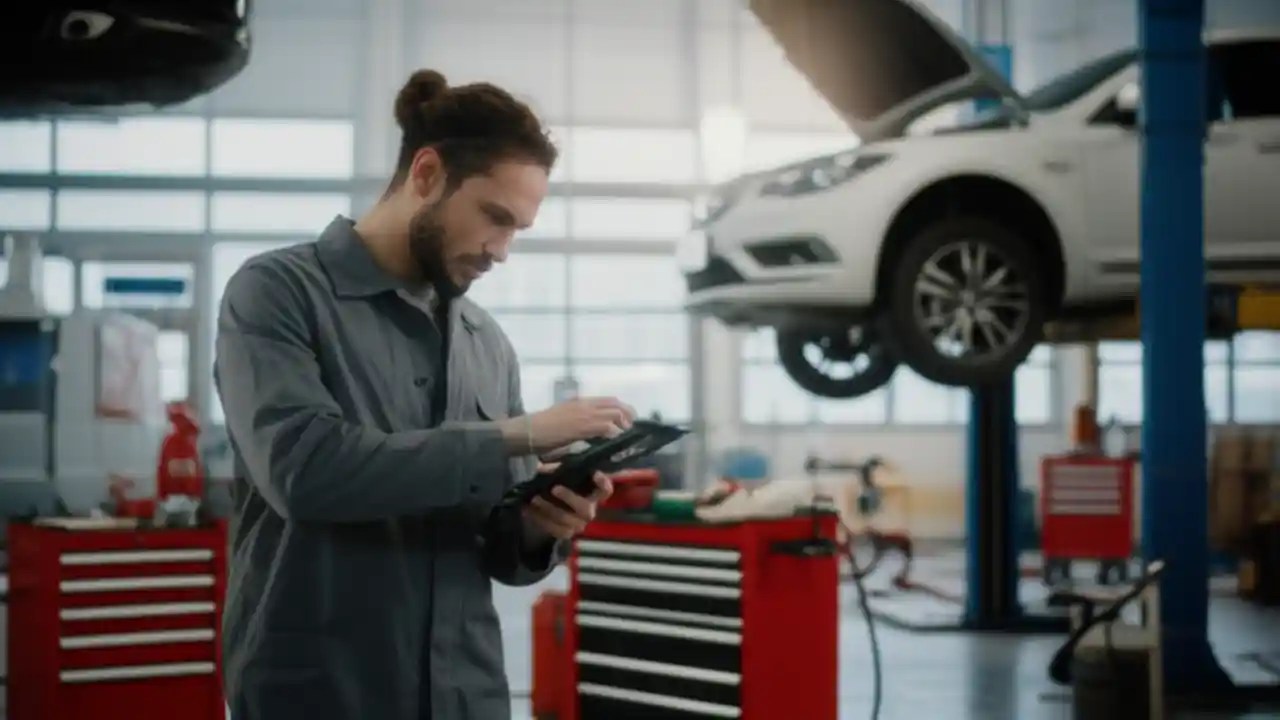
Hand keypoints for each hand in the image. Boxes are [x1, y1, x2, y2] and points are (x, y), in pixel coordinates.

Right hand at [501, 397, 634, 454]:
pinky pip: (608, 428)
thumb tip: (587, 433)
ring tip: (626, 438)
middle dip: (628, 416)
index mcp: (579, 401)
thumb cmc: (539, 429)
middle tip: (631, 430)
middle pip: (616, 404)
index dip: (621, 410)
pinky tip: (616, 444)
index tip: (626, 422)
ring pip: (615, 414)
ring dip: (624, 426)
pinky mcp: (584, 426)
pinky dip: (615, 435)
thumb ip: (575, 423)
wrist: (527, 431)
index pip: (608, 400)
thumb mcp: (561, 419)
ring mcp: (585, 413)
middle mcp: (585, 404)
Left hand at [523, 473, 612, 540]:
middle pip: (586, 509)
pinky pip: (554, 530)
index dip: (603, 484)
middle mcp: (589, 510)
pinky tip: (527, 510)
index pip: (606, 490)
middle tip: (554, 488)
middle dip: (570, 498)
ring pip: (567, 521)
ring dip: (549, 510)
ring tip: (534, 499)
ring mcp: (577, 524)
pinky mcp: (565, 533)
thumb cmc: (559, 482)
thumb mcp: (558, 470)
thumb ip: (555, 468)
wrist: (547, 502)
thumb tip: (542, 469)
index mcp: (593, 493)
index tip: (595, 474)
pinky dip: (539, 519)